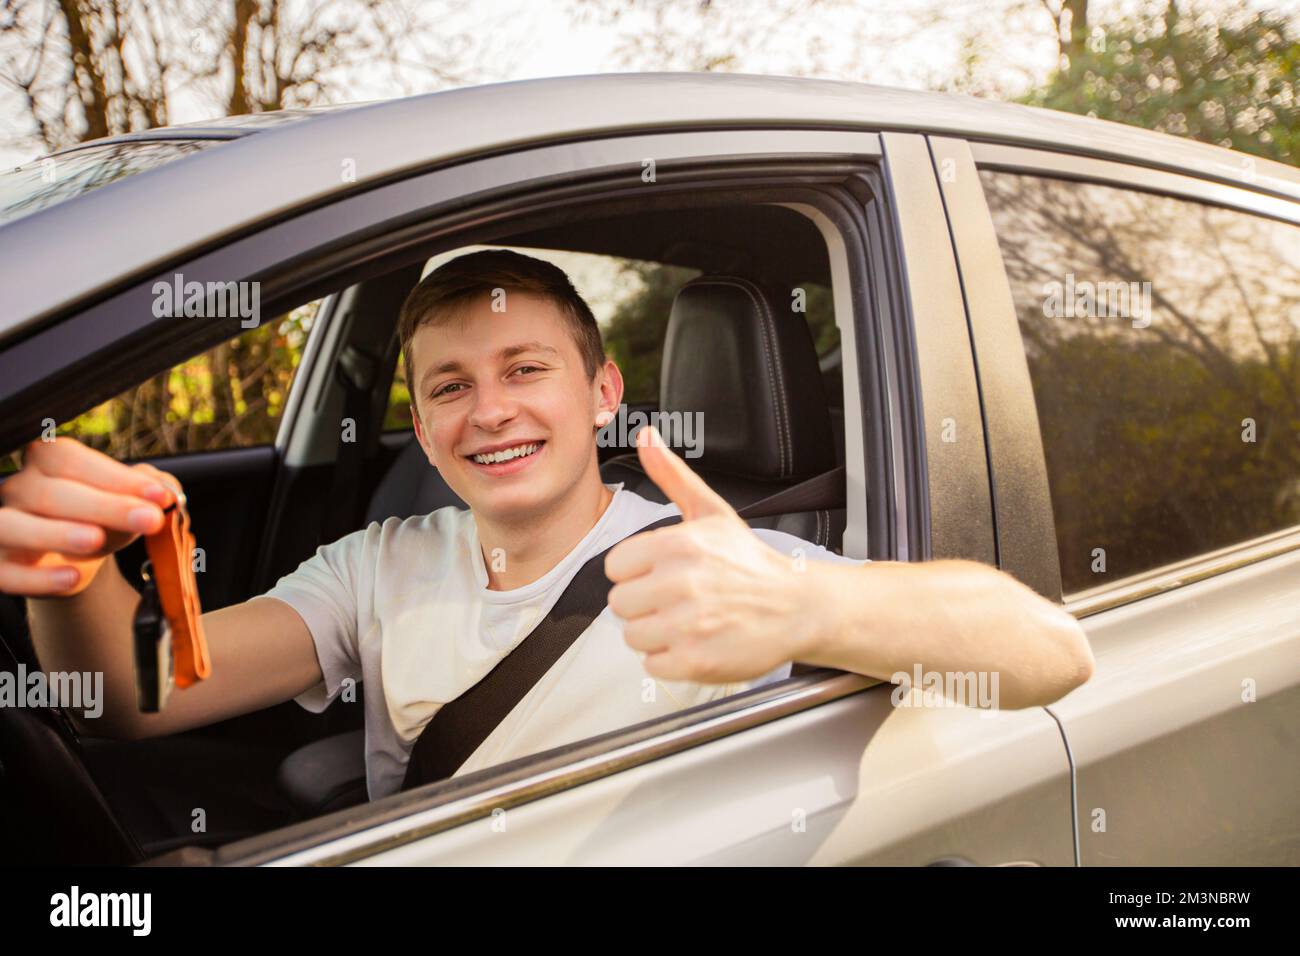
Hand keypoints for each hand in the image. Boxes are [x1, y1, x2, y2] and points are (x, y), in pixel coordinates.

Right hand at [0, 437, 181, 596]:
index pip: (72, 460)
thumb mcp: (130, 498)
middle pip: (51, 493)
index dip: (117, 478)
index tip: (160, 497)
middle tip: (149, 520)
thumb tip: (167, 489)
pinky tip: (71, 578)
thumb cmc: (101, 518)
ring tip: (97, 540)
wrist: (72, 560)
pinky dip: (38, 578)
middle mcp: (18, 489)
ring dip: (56, 533)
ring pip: (13, 526)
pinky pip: (6, 574)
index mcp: (47, 461)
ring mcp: (2, 526)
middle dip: (105, 507)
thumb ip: (152, 486)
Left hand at [604, 425, 829, 683]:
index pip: (615, 566)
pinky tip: (695, 642)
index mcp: (678, 544)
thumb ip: (672, 475)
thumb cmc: (751, 563)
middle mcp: (680, 583)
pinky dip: (671, 659)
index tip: (662, 574)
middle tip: (678, 600)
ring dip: (656, 633)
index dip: (637, 572)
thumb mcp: (712, 512)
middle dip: (645, 604)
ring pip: (632, 635)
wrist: (798, 607)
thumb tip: (645, 437)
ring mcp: (687, 625)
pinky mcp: (695, 660)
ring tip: (687, 621)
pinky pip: (652, 664)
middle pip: (619, 604)